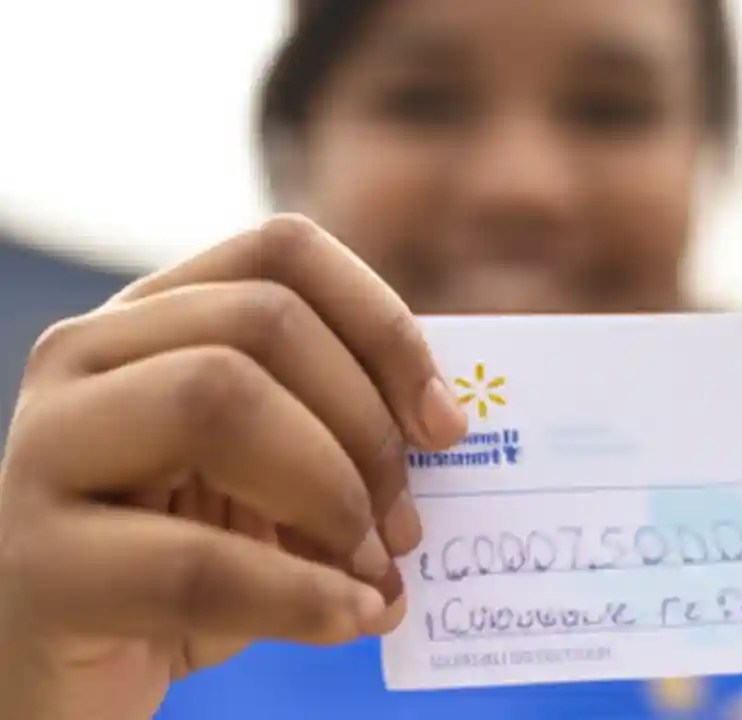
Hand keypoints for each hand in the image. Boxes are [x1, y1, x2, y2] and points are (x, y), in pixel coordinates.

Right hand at [0, 215, 467, 718]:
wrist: (62, 671)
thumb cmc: (183, 565)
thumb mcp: (265, 479)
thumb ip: (335, 431)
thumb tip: (446, 426)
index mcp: (152, 319)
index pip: (284, 254)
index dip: (385, 326)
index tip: (447, 425)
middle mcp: (85, 356)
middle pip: (264, 322)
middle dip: (367, 428)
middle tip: (406, 524)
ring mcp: (45, 447)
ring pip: (216, 397)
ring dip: (331, 493)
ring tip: (372, 570)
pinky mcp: (38, 562)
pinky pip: (195, 561)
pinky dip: (301, 595)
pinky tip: (349, 620)